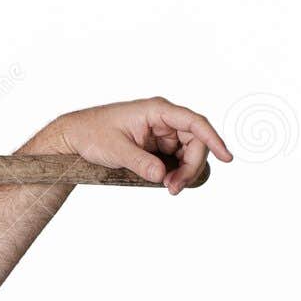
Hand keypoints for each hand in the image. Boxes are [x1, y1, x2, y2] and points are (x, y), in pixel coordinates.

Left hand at [40, 97, 232, 194]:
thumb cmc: (91, 134)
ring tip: (169, 189)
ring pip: (188, 154)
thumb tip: (162, 175)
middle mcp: (163, 120)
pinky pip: (176, 160)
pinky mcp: (157, 146)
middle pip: (195, 142)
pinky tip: (166, 183)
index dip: (214, 139)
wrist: (73, 137)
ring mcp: (161, 133)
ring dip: (183, 173)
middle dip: (190, 167)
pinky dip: (175, 173)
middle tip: (174, 189)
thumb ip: (139, 162)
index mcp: (156, 110)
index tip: (227, 158)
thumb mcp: (114, 149)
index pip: (194, 123)